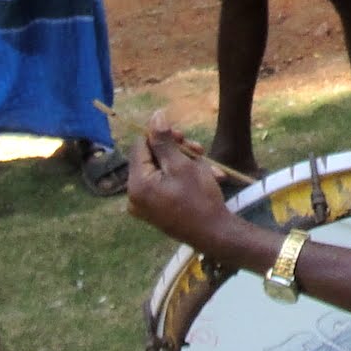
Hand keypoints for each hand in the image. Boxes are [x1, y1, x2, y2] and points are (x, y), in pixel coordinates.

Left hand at [127, 115, 234, 245]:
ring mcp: (145, 205)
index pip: (141, 145)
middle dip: (178, 151)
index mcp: (136, 184)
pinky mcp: (157, 210)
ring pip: (163, 170)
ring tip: (210, 167)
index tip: (183, 136)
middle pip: (152, 158)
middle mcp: (135, 196)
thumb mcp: (182, 165)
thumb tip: (154, 115)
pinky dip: (185, 178)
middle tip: (199, 150)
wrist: (216, 235)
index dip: (161, 136)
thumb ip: (164, 140)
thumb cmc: (199, 199)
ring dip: (186, 163)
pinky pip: (167, 185)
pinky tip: (208, 177)